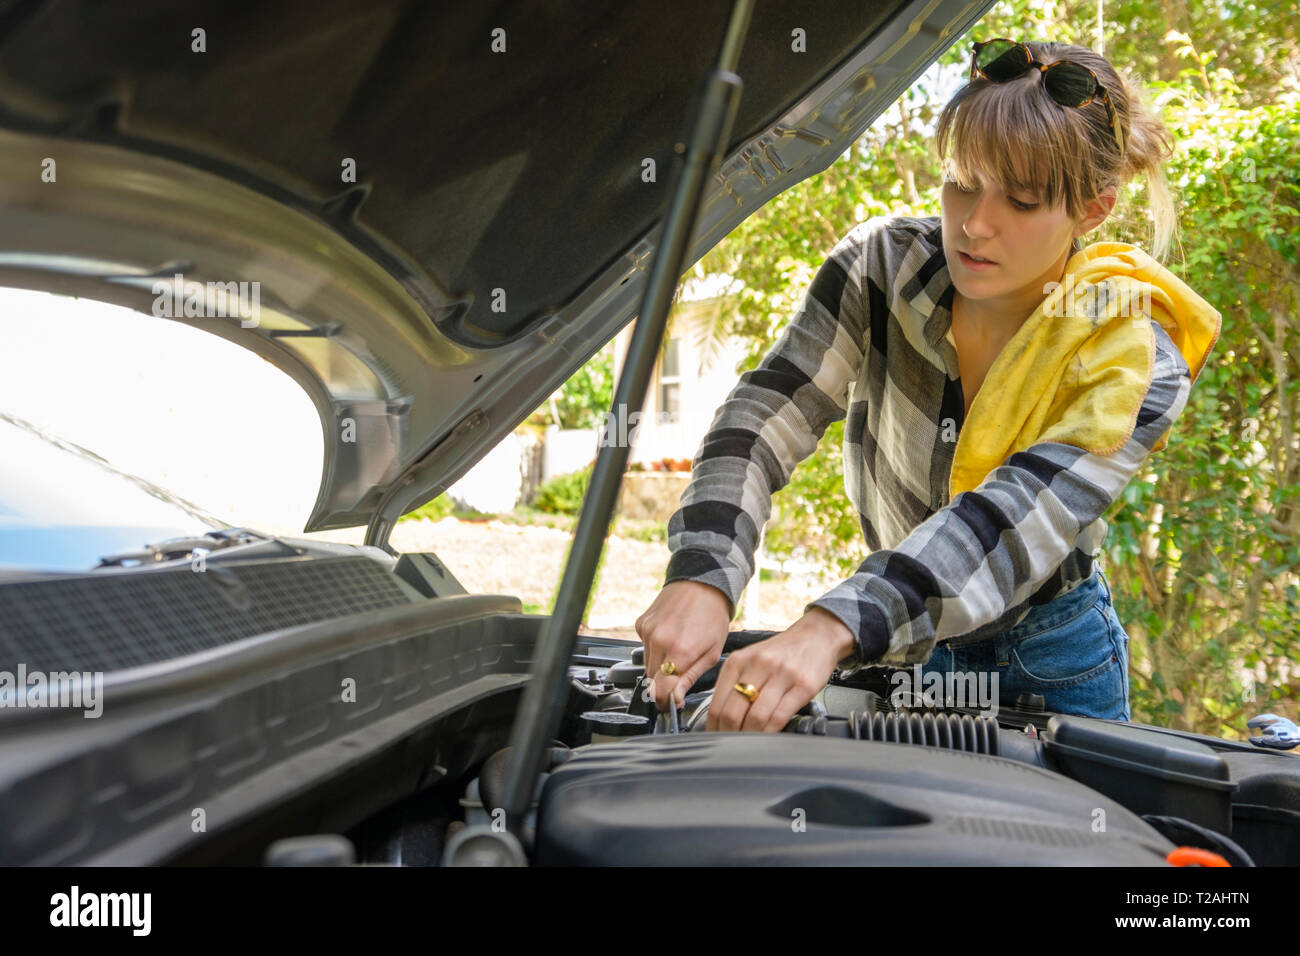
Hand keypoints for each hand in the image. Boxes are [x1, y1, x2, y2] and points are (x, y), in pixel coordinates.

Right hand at [635, 580, 731, 711]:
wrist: (702, 583)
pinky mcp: (640, 624)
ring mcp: (647, 632)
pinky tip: (670, 639)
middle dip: (665, 685)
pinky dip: (655, 650)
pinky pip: (644, 648)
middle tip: (681, 677)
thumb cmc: (712, 615)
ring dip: (660, 667)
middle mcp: (658, 641)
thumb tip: (676, 700)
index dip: (666, 702)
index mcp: (679, 651)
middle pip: (652, 681)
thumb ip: (690, 678)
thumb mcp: (712, 653)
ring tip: (679, 653)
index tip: (673, 703)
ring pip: (646, 666)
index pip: (660, 692)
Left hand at [706, 607, 855, 732]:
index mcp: (738, 661)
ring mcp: (781, 675)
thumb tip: (720, 719)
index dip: (714, 728)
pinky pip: (781, 716)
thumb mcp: (750, 660)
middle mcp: (758, 665)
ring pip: (756, 717)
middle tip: (730, 747)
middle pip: (733, 712)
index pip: (717, 703)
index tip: (715, 739)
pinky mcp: (803, 686)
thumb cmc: (781, 653)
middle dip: (729, 735)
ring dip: (750, 737)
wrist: (816, 636)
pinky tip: (768, 736)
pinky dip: (771, 731)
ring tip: (749, 745)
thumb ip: (735, 684)